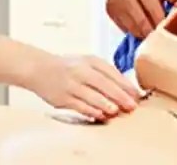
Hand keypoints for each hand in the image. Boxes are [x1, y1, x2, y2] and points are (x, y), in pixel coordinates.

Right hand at [24, 52, 140, 120]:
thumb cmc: (68, 67)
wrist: (39, 68)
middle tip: (132, 106)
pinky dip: (91, 111)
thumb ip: (105, 74)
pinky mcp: (63, 97)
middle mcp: (81, 71)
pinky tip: (100, 115)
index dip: (126, 85)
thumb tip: (127, 91)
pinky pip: (80, 106)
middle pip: (104, 84)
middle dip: (120, 96)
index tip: (137, 95)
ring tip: (117, 111)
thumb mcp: (87, 63)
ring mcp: (71, 84)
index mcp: (90, 61)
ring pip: (92, 96)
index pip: (112, 72)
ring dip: (106, 104)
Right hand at [106, 0, 176, 38]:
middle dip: (155, 29)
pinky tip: (146, 27)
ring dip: (147, 32)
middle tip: (168, 35)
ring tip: (159, 31)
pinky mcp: (109, 9)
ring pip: (133, 26)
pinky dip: (138, 32)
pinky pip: (126, 28)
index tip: (169, 24)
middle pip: (140, 16)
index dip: (159, 14)